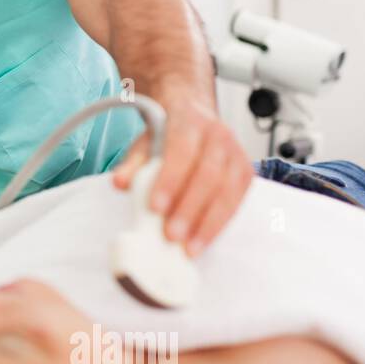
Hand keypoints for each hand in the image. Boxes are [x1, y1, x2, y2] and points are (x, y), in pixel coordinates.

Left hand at [111, 93, 252, 256]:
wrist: (194, 115)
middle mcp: (218, 135)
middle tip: (171, 236)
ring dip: (208, 223)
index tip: (155, 208)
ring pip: (227, 192)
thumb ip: (132, 164)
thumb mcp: (144, 143)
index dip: (170, 181)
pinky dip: (220, 224)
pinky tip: (203, 240)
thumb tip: (120, 182)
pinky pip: (236, 201)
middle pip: (208, 175)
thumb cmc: (166, 135)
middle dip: (189, 209)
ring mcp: (236, 153)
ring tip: (189, 248)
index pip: (182, 152)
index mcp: (189, 123)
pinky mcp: (245, 173)